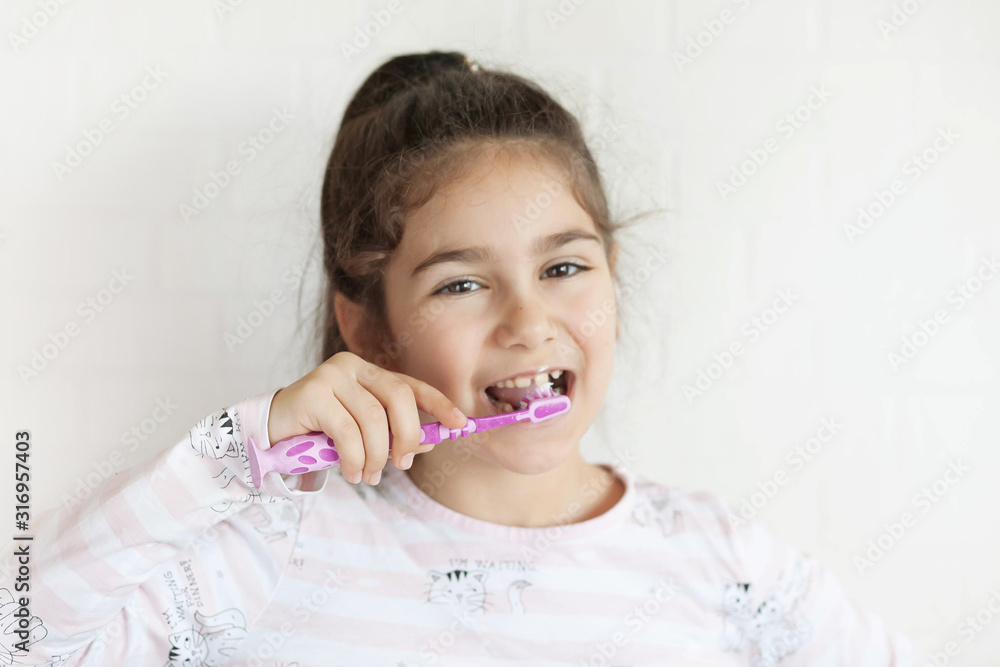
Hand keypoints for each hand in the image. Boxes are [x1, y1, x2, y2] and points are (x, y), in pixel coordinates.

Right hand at [267, 351, 466, 484]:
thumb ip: (391, 434)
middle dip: (407, 435)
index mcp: (369, 373)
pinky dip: (354, 458)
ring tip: (369, 476)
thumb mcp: (361, 434)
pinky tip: (351, 471)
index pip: (411, 385)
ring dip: (376, 455)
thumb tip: (429, 442)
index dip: (439, 404)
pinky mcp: (311, 393)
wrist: (269, 434)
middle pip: (398, 397)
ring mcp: (330, 376)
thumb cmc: (319, 434)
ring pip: (373, 419)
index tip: (461, 424)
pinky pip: (346, 431)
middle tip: (401, 464)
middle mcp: (352, 367)